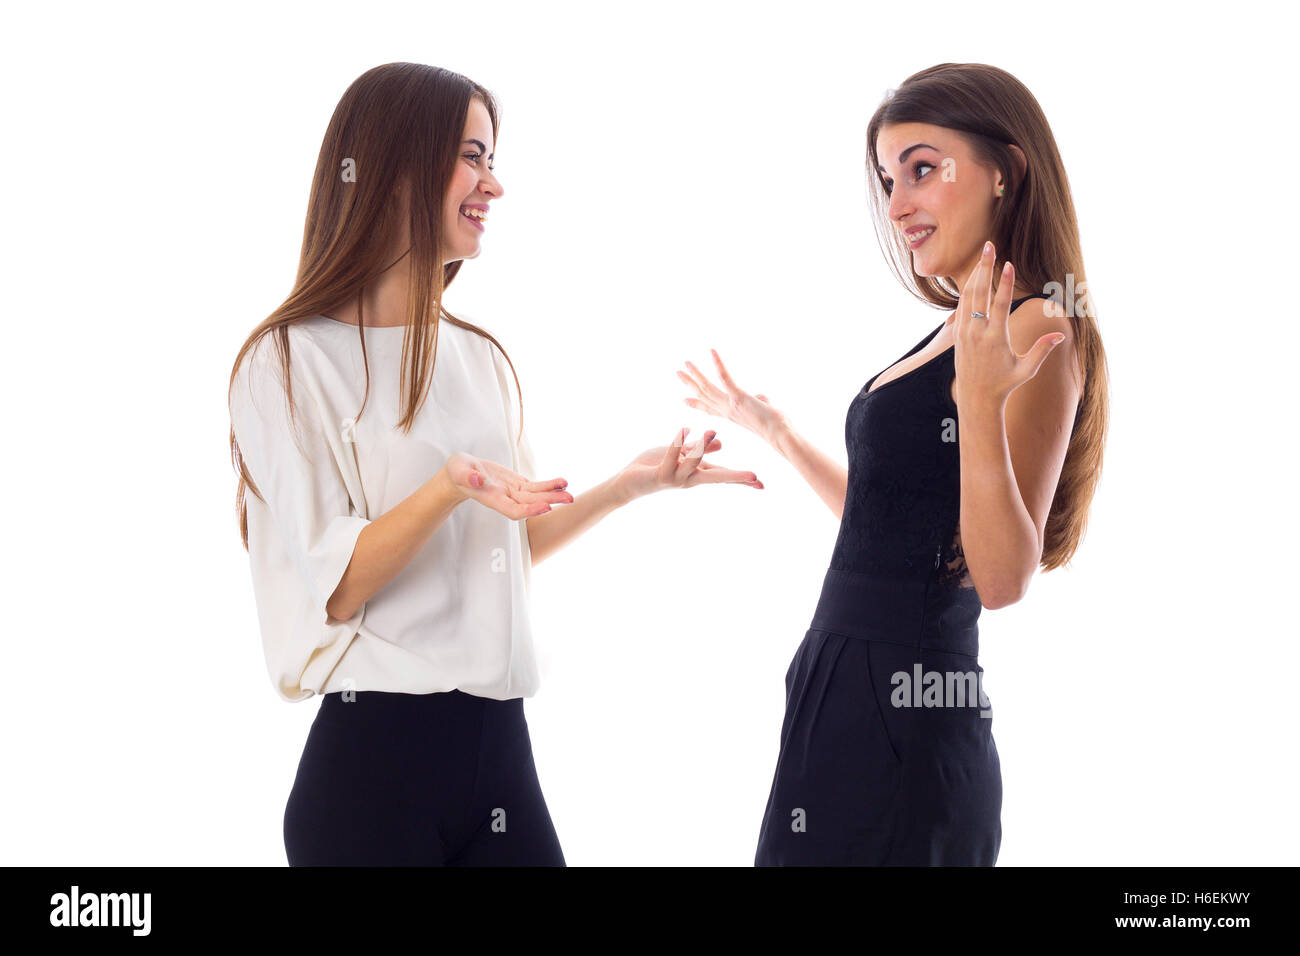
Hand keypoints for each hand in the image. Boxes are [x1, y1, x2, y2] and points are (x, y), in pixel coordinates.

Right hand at [442, 452, 572, 518]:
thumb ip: (467, 476)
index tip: (546, 507)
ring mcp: (513, 492)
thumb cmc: (458, 472)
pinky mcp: (517, 485)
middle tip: (569, 499)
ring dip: (554, 495)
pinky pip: (536, 487)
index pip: (513, 510)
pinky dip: (549, 485)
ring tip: (570, 493)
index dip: (530, 510)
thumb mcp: (459, 470)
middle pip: (530, 504)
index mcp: (492, 499)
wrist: (461, 473)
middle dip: (550, 501)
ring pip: (536, 496)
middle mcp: (505, 498)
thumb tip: (477, 480)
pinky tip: (562, 482)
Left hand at [615, 427, 762, 501]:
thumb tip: (720, 443)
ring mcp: (675, 479)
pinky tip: (684, 429)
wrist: (629, 480)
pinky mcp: (660, 476)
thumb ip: (700, 448)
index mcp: (697, 473)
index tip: (761, 484)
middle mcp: (689, 478)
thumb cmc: (655, 466)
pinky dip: (677, 443)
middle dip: (735, 477)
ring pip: (693, 463)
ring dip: (703, 447)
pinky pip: (671, 458)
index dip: (742, 478)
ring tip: (712, 431)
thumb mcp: (682, 454)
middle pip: (717, 478)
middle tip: (754, 477)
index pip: (723, 475)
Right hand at [677, 349, 786, 445]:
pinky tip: (712, 351)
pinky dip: (718, 364)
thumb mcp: (764, 411)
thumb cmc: (776, 426)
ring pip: (707, 388)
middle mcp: (727, 412)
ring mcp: (731, 405)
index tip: (684, 400)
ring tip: (686, 362)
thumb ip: (759, 402)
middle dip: (690, 384)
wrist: (780, 435)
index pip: (709, 409)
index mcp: (731, 416)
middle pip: (703, 396)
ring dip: (696, 374)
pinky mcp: (738, 397)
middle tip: (678, 373)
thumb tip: (762, 396)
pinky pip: (725, 378)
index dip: (696, 404)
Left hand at [951, 241, 1066, 407]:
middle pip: (979, 293)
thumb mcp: (1027, 369)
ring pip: (967, 297)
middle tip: (989, 246)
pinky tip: (973, 278)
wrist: (976, 399)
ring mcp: (964, 333)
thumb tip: (1061, 335)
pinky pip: (961, 306)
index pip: (1000, 304)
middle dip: (984, 267)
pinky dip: (967, 290)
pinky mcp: (957, 335)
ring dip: (975, 275)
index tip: (1008, 263)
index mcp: (995, 339)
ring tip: (983, 256)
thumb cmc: (1005, 384)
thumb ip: (1042, 350)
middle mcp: (977, 333)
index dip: (1004, 283)